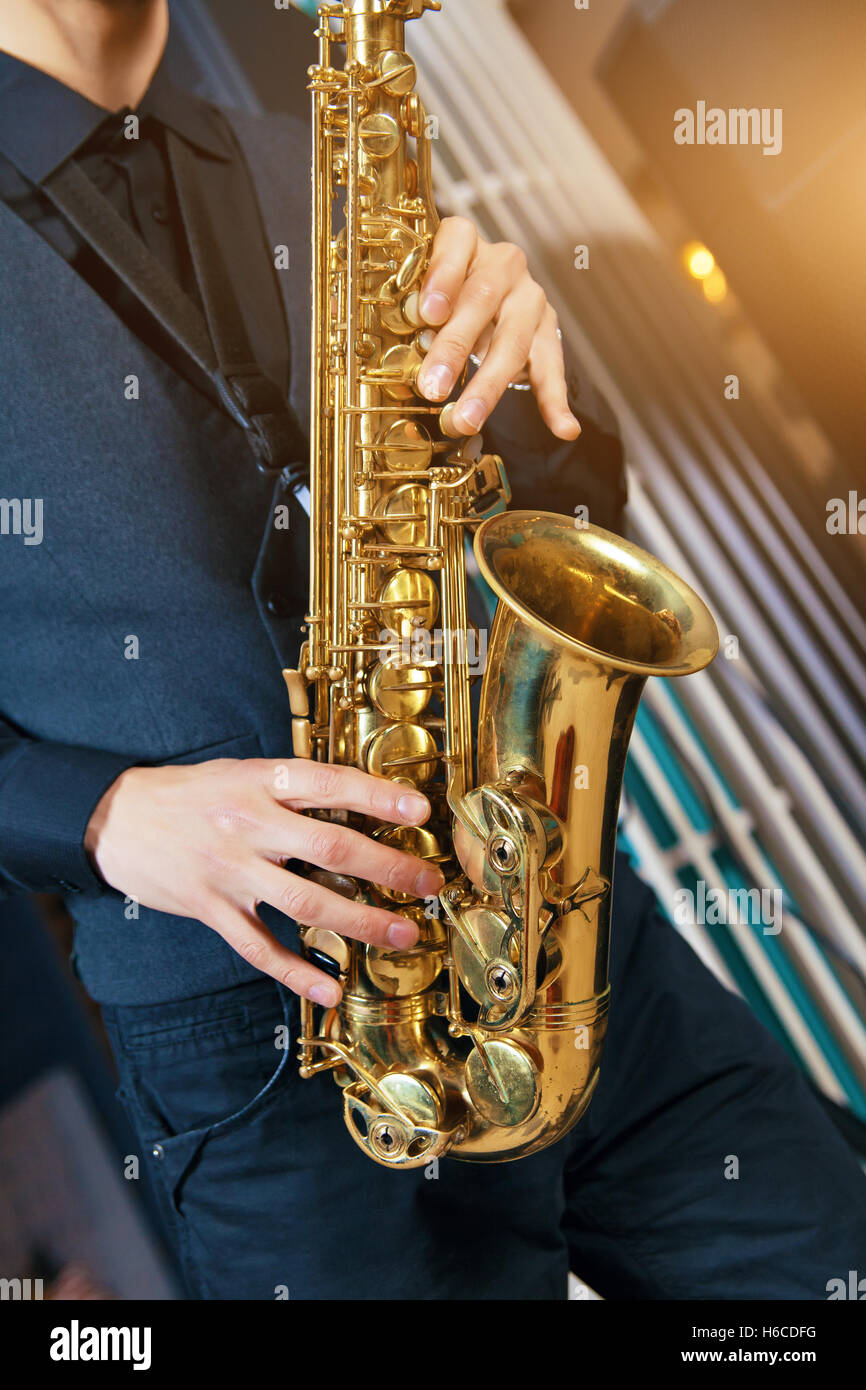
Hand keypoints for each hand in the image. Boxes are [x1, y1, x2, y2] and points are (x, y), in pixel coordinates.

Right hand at [84, 758, 444, 1006]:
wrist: (113, 818)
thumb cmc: (189, 793)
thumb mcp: (240, 771)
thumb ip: (292, 788)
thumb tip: (357, 801)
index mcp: (260, 781)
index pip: (328, 783)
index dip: (377, 796)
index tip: (420, 811)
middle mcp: (248, 823)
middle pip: (330, 845)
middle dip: (387, 867)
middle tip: (428, 882)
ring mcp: (229, 869)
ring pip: (305, 900)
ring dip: (361, 921)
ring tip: (402, 934)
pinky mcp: (210, 908)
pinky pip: (259, 947)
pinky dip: (297, 972)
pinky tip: (329, 989)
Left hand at [415, 216, 580, 441]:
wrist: (490, 293)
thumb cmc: (445, 292)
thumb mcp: (422, 290)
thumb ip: (412, 311)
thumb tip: (389, 339)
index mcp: (466, 243)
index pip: (457, 242)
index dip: (442, 276)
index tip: (428, 313)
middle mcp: (503, 265)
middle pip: (482, 301)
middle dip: (455, 348)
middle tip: (433, 387)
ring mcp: (529, 298)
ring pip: (513, 340)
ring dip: (489, 385)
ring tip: (468, 420)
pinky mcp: (547, 330)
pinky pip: (551, 366)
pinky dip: (554, 400)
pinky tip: (563, 427)